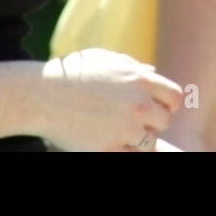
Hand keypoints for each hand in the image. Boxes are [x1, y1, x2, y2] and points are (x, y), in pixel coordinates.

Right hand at [38, 48, 184, 151]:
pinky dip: (124, 151)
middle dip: (151, 122)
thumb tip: (153, 71)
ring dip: (139, 140)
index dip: (167, 104)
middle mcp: (137, 103)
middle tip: (132, 122)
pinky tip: (111, 143)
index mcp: (140, 79)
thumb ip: (133, 67)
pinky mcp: (108, 148)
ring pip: (150, 143)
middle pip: (164, 121)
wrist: (41, 94)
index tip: (155, 108)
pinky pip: (131, 155)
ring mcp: (124, 127)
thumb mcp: (106, 60)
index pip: (174, 97)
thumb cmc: (73, 74)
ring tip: (119, 132)